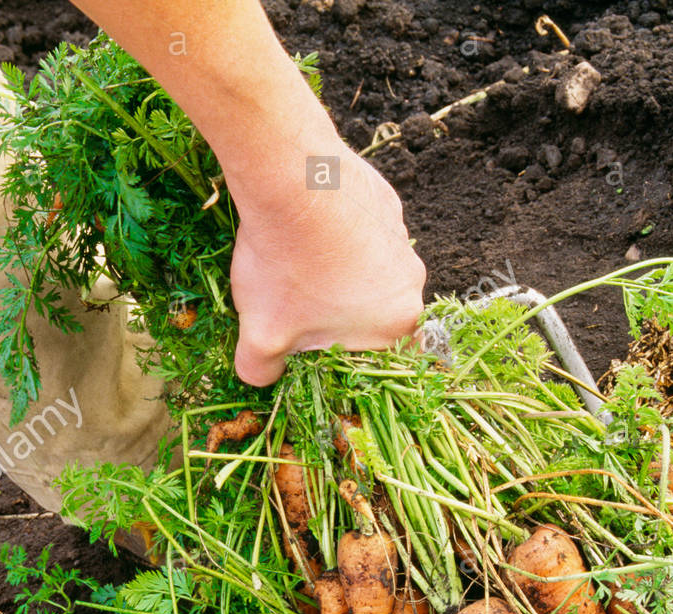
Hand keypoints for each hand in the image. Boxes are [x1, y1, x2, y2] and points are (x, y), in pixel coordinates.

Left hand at [229, 149, 425, 386]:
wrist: (289, 178)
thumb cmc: (285, 265)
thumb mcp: (260, 335)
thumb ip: (261, 369)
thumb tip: (260, 376)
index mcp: (397, 321)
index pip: (385, 359)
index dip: (350, 360)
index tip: (319, 352)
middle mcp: (412, 279)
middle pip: (374, 313)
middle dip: (337, 317)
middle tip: (296, 308)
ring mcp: (401, 235)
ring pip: (369, 271)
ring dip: (337, 276)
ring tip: (293, 265)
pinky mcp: (385, 201)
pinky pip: (363, 232)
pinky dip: (337, 237)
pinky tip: (302, 231)